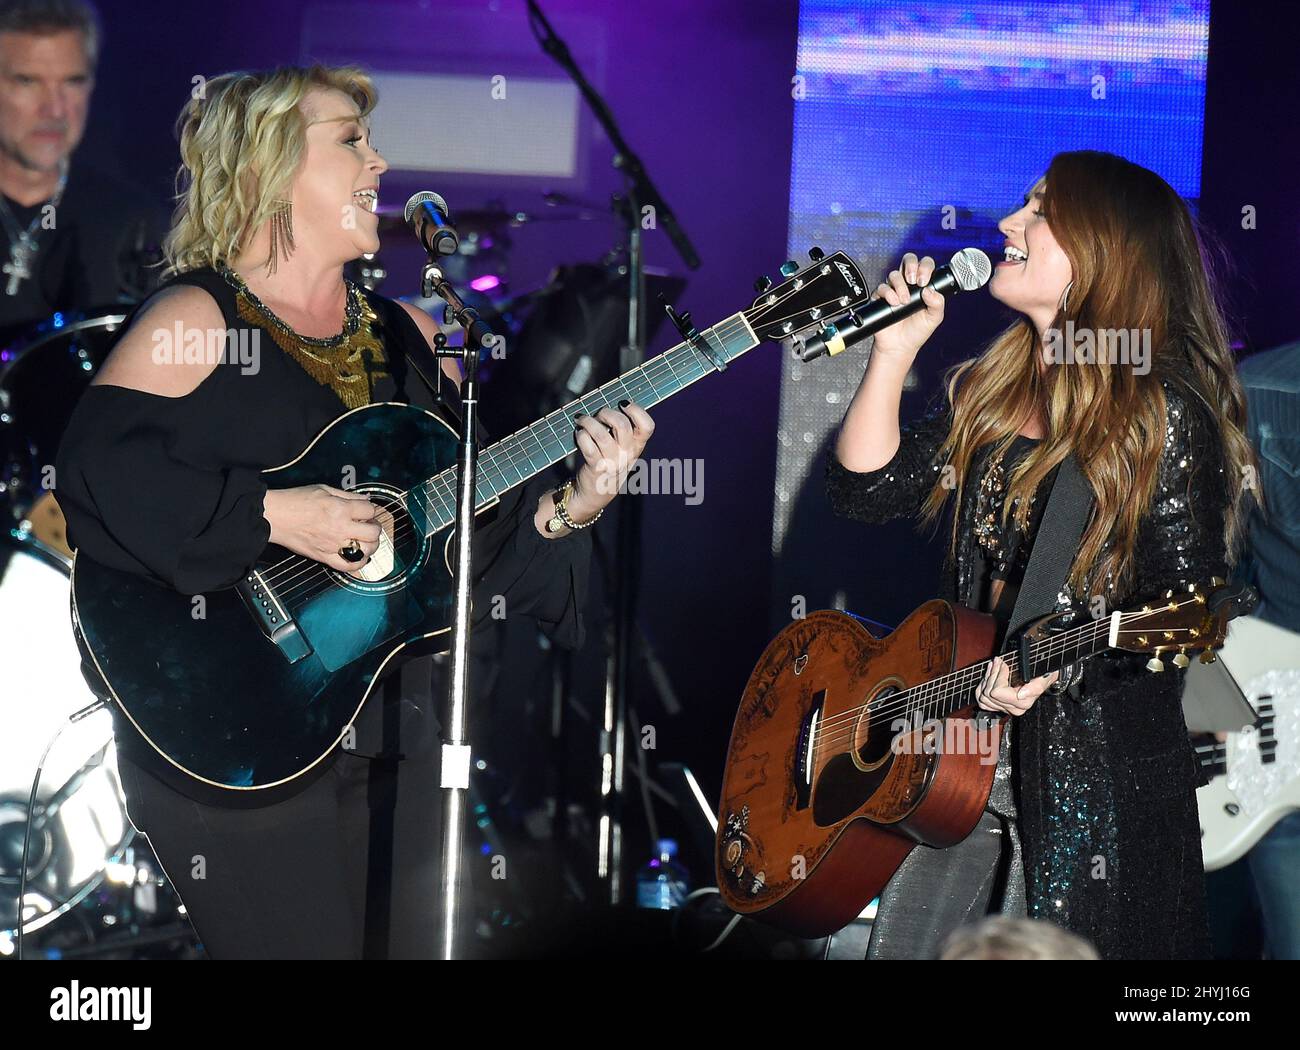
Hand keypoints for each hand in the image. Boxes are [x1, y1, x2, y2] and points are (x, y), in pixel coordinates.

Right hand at [263, 484, 386, 573]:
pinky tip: (359, 556)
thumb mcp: (324, 489)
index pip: (369, 510)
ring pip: (366, 550)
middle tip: (369, 525)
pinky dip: (359, 563)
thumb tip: (365, 499)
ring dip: (371, 545)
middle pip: (373, 532)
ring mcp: (333, 545)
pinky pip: (349, 566)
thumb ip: (348, 495)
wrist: (275, 516)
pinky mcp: (324, 557)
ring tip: (366, 540)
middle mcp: (339, 528)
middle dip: (375, 527)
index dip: (370, 509)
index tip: (365, 510)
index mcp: (340, 509)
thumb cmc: (295, 501)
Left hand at [566, 401, 654, 520]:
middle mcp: (627, 454)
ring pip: (601, 434)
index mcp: (637, 446)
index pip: (647, 426)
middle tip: (598, 415)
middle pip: (622, 425)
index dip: (636, 410)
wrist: (597, 493)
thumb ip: (622, 431)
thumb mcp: (623, 450)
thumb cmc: (609, 462)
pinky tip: (579, 433)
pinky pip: (587, 445)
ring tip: (582, 420)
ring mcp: (612, 462)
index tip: (623, 403)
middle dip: (606, 413)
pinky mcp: (596, 467)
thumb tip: (610, 404)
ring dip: (588, 422)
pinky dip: (581, 435)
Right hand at [869, 251, 945, 359]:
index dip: (925, 267)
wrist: (899, 346)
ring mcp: (894, 290)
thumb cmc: (917, 331)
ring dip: (900, 285)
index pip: (924, 265)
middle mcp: (908, 284)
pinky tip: (894, 303)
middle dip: (911, 266)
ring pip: (894, 274)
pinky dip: (888, 293)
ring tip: (904, 301)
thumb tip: (930, 290)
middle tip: (914, 281)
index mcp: (923, 285)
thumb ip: (938, 303)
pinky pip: (881, 287)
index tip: (924, 281)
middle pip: (908, 260)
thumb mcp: (935, 318)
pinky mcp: (881, 298)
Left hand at [975, 655, 1059, 716]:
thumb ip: (1035, 687)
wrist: (1044, 678)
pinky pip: (981, 700)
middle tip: (997, 661)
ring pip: (983, 697)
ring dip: (986, 679)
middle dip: (992, 673)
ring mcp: (1004, 708)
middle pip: (988, 693)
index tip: (1003, 664)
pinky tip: (988, 677)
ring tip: (993, 667)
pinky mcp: (998, 706)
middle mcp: (1012, 708)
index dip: (998, 675)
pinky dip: (982, 687)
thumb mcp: (1044, 678)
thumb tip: (1021, 695)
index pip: (997, 692)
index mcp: (1022, 703)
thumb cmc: (1043, 676)